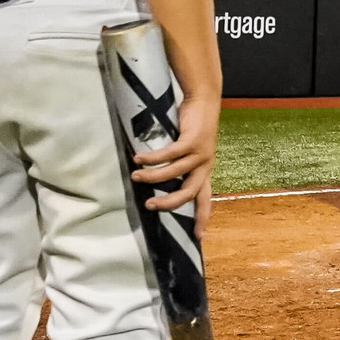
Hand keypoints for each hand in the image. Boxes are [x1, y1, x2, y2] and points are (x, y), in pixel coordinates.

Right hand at [132, 92, 219, 238]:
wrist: (204, 102)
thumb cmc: (192, 128)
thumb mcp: (187, 152)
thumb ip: (176, 166)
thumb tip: (153, 181)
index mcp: (204, 171)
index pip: (205, 200)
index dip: (202, 218)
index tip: (199, 237)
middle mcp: (205, 165)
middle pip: (189, 192)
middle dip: (169, 203)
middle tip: (149, 206)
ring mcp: (200, 153)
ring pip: (175, 172)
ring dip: (153, 176)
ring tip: (135, 176)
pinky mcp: (193, 140)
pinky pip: (170, 154)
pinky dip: (153, 158)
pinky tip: (139, 158)